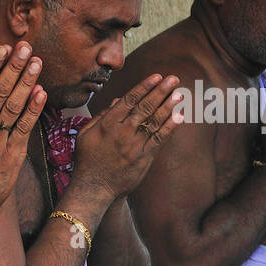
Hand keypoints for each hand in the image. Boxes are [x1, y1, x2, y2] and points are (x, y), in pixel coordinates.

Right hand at [73, 73, 183, 199]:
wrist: (94, 189)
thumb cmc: (87, 161)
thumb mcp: (85, 135)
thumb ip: (101, 116)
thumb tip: (118, 100)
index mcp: (107, 124)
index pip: (129, 100)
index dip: (144, 87)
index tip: (157, 77)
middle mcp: (122, 133)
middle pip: (145, 107)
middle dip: (160, 91)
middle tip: (174, 79)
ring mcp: (134, 146)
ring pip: (154, 121)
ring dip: (168, 106)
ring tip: (179, 94)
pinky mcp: (143, 158)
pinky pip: (159, 139)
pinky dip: (170, 127)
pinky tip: (179, 117)